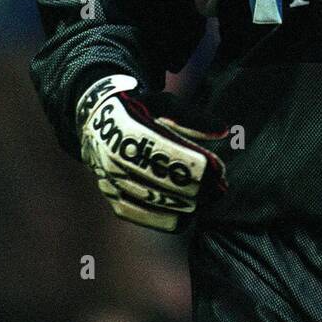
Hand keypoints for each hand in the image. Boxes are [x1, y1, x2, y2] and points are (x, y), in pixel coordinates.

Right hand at [76, 74, 228, 231]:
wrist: (97, 125)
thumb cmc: (140, 110)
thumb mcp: (164, 104)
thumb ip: (193, 118)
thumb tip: (224, 130)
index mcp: (126, 128)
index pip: (164, 153)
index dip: (192, 164)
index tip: (219, 170)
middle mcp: (113, 157)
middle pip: (160, 180)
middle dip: (194, 187)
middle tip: (221, 187)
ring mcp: (111, 181)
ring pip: (153, 201)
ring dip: (185, 204)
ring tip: (209, 199)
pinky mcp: (113, 200)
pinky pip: (143, 216)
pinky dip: (167, 218)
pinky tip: (189, 213)